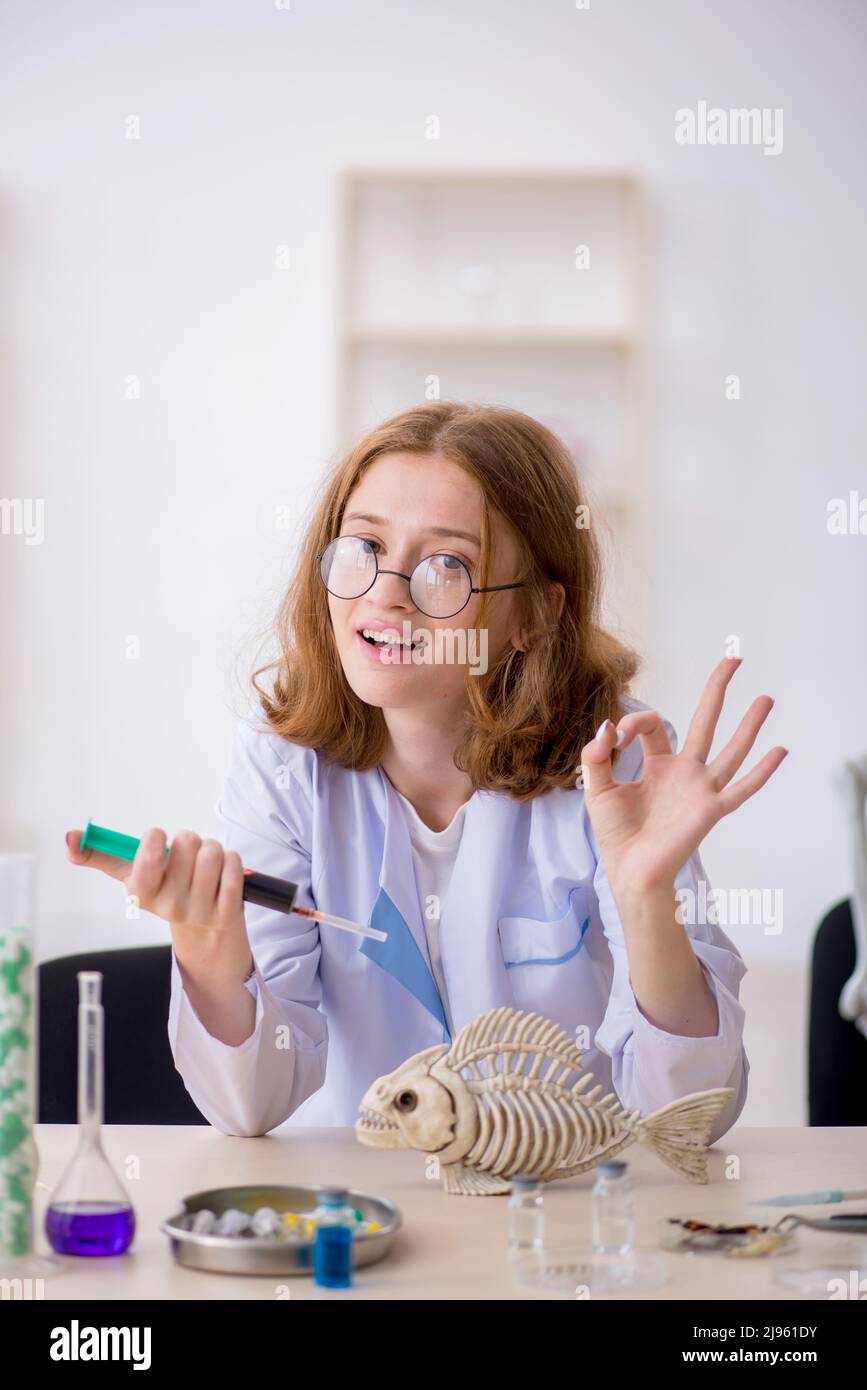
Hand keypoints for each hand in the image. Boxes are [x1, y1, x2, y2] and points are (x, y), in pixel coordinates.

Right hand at [65, 827, 252, 986]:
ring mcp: (199, 912)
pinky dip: (233, 862)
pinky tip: (225, 874)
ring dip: (213, 848)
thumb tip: (70, 838)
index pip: (143, 861)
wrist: (206, 936)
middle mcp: (168, 907)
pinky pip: (234, 867)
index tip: (158, 838)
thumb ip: (102, 856)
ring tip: (208, 862)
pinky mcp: (227, 913)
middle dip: (190, 840)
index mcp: (141, 894)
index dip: (154, 841)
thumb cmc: (168, 891)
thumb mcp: (134, 875)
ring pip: (212, 852)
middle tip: (188, 855)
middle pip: (186, 842)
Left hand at [579, 657, 787, 893]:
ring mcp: (700, 789)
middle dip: (718, 690)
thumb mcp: (596, 787)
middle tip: (734, 659)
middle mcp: (684, 772)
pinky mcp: (709, 809)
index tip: (615, 738)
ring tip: (766, 698)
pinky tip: (780, 751)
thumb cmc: (616, 834)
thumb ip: (596, 756)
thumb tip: (607, 726)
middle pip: (705, 722)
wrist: (630, 870)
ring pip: (731, 749)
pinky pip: (741, 789)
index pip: (654, 725)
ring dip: (749, 724)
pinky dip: (762, 772)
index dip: (632, 723)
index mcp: (657, 764)